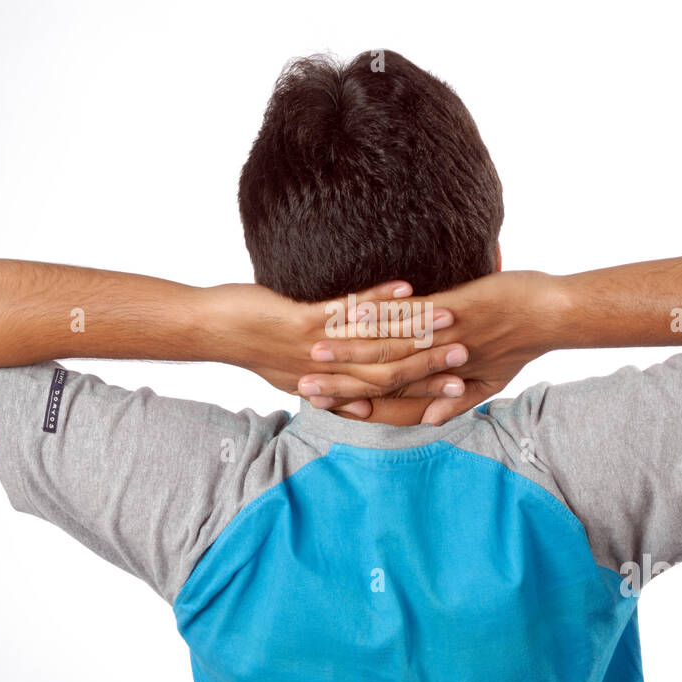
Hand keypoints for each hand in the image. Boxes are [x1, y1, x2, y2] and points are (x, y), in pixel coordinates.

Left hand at [204, 280, 473, 417]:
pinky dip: (376, 301)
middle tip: (469, 358)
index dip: (423, 392)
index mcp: (330, 387)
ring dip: (414, 333)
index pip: (386, 395)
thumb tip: (361, 379)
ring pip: (373, 347)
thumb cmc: (258, 342)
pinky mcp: (299, 324)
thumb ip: (334, 374)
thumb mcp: (299, 367)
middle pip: (389, 375)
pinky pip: (344, 313)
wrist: (212, 330)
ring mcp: (314, 351)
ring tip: (452, 320)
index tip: (461, 386)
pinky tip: (405, 287)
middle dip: (430, 366)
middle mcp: (327, 374)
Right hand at [297, 270, 566, 423]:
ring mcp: (445, 341)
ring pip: (389, 351)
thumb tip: (432, 421)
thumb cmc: (522, 345)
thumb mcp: (489, 380)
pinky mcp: (455, 313)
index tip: (320, 406)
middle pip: (381, 382)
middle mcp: (440, 368)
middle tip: (299, 384)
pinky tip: (354, 313)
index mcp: (444, 384)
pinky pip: (412, 317)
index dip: (355, 405)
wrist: (554, 317)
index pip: (391, 403)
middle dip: (338, 382)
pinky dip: (380, 315)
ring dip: (348, 351)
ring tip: (312, 350)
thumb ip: (457, 399)